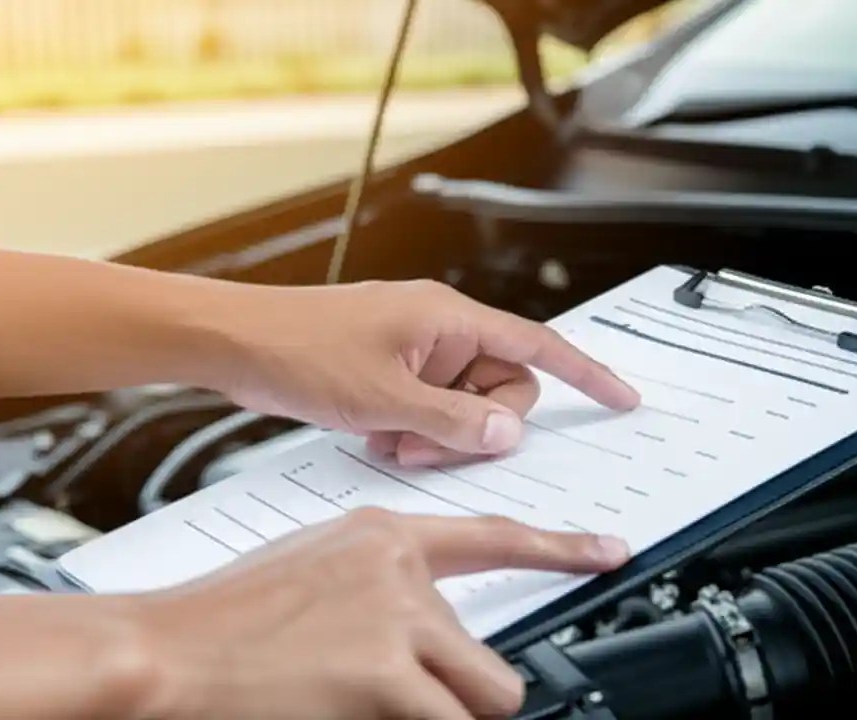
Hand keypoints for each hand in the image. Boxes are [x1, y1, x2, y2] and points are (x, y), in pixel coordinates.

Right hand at [136, 508, 630, 718]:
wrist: (168, 649)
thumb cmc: (227, 618)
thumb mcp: (315, 568)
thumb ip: (382, 584)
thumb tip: (431, 623)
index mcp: (384, 535)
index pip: (492, 536)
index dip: (559, 547)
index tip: (606, 551)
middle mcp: (402, 572)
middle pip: (494, 661)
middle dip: (468, 699)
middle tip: (420, 704)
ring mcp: (398, 623)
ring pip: (481, 702)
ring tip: (378, 707)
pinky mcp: (386, 677)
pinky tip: (352, 713)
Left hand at [207, 280, 638, 465]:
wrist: (235, 343)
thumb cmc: (298, 348)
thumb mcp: (384, 398)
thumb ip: (454, 421)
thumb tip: (506, 436)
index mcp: (449, 319)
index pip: (537, 346)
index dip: (586, 373)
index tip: (621, 397)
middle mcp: (439, 330)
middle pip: (500, 388)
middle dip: (473, 427)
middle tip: (423, 445)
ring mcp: (414, 350)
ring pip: (462, 406)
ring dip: (437, 434)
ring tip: (388, 438)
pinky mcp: (390, 368)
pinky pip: (428, 407)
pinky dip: (412, 428)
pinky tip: (374, 432)